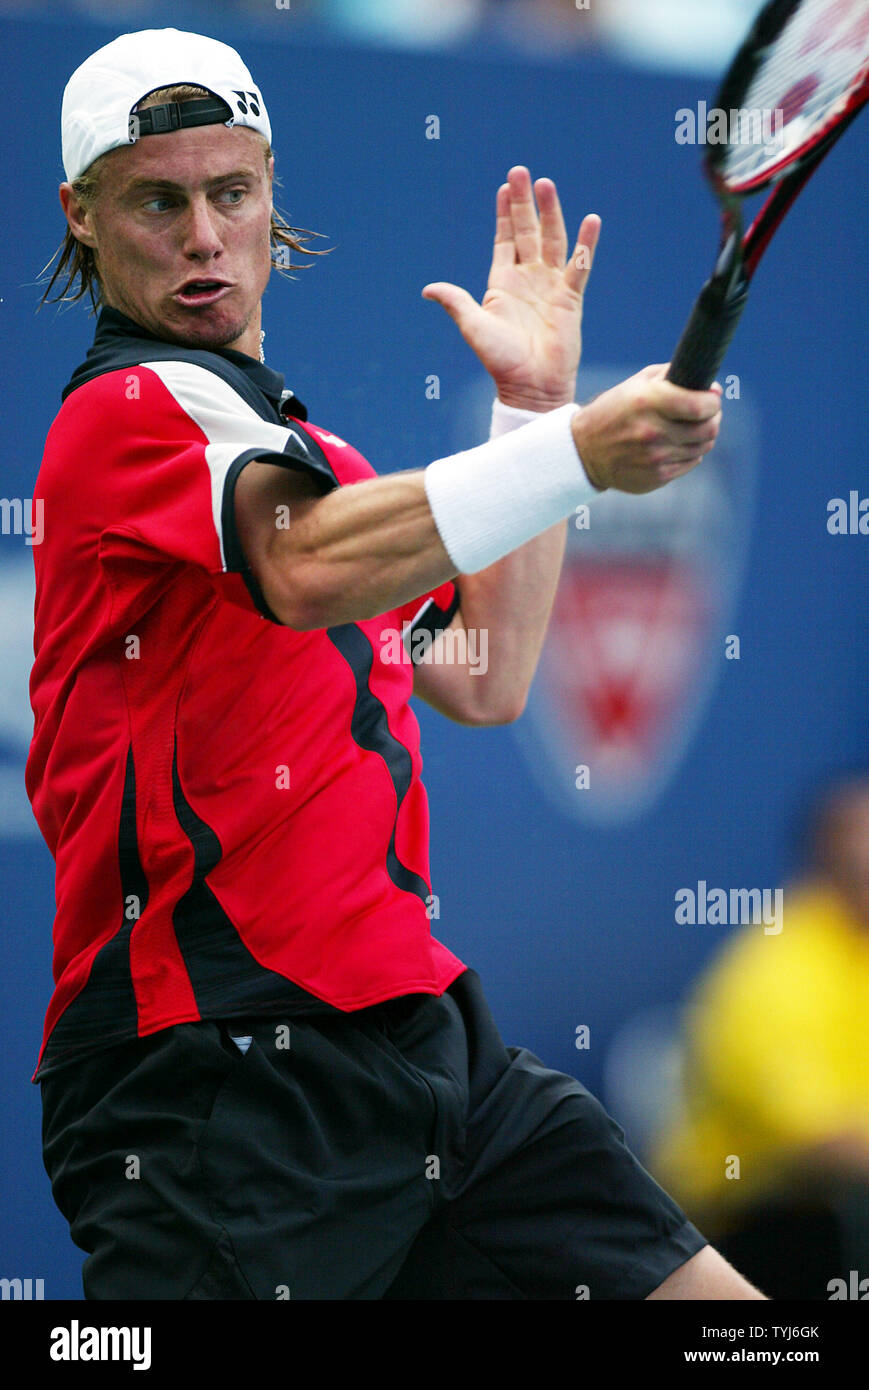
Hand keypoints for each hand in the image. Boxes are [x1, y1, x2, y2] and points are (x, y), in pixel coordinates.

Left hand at [422, 166, 600, 411]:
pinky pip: (580, 266)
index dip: (504, 214)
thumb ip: (455, 302)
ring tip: (547, 185)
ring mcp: (551, 287)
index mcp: (502, 283)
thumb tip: (427, 289)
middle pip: (528, 232)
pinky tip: (590, 220)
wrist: (531, 386)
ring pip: (553, 241)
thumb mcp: (473, 327)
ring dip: (551, 213)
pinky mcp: (571, 299)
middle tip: (523, 172)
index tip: (506, 187)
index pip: (505, 239)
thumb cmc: (501, 361)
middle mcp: (528, 280)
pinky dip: (585, 244)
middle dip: (525, 203)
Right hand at [571, 365, 722, 493]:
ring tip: (690, 429)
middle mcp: (653, 431)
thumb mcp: (636, 384)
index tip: (712, 398)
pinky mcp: (657, 477)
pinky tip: (675, 445)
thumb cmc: (614, 411)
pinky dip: (689, 453)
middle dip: (713, 418)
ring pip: (703, 447)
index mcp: (648, 402)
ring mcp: (656, 458)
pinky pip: (690, 463)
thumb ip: (672, 377)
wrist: (584, 452)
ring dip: (702, 437)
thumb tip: (712, 388)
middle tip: (707, 414)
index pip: (701, 406)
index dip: (713, 402)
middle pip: (708, 429)